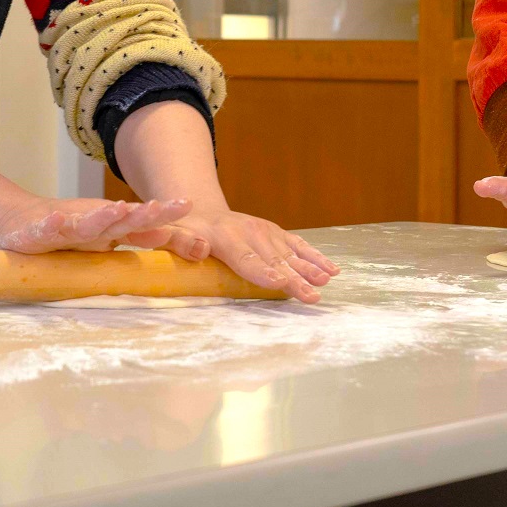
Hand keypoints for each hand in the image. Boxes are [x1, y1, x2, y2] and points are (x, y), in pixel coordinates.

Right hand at [0, 197, 201, 258]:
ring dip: (102, 216)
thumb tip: (186, 241)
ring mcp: (66, 226)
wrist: (22, 221)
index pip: (142, 221)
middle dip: (139, 213)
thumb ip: (144, 237)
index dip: (163, 214)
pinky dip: (52, 225)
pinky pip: (46, 231)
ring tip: (118, 210)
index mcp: (111, 225)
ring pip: (86, 223)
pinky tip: (58, 220)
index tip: (186, 203)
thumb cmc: (73, 232)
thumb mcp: (110, 236)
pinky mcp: (38, 233)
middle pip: (120, 218)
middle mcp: (92, 222)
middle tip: (158, 207)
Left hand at [157, 207, 338, 304]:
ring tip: (325, 283)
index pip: (246, 259)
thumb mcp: (174, 232)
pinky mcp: (277, 233)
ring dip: (310, 269)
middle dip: (295, 279)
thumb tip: (199, 249)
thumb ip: (181, 241)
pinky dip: (316, 257)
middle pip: (274, 261)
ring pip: (290, 255)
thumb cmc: (187, 229)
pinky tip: (332, 270)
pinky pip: (298, 245)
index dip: (263, 272)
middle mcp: (251, 233)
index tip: (279, 283)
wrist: (203, 210)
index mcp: (225, 238)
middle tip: (312, 296)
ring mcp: (267, 232)